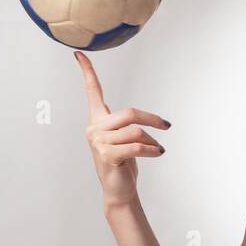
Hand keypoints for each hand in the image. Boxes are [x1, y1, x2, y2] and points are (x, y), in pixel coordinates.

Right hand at [74, 50, 170, 210]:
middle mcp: (94, 128)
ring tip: (157, 149)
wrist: (119, 190)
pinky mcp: (107, 154)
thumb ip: (122, 125)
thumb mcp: (122, 140)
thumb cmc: (123, 164)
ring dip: (152, 140)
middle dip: (152, 119)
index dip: (87, 72)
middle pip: (129, 113)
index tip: (79, 54)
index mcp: (97, 121)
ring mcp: (98, 142)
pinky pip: (136, 145)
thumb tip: (133, 119)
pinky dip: (151, 149)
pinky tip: (157, 153)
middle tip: (166, 126)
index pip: (91, 92)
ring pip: (135, 131)